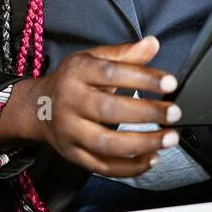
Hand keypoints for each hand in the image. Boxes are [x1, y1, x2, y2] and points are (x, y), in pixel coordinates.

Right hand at [0, 37, 181, 176]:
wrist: (38, 108)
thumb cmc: (71, 81)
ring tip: (168, 138)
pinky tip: (152, 158)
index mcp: (77, 73)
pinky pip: (103, 167)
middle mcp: (70, 102)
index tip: (170, 83)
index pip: (111, 74)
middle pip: (109, 110)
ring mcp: (70, 132)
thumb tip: (152, 44)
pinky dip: (130, 167)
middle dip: (147, 113)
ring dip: (142, 144)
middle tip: (174, 113)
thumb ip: (125, 54)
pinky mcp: (74, 155)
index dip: (143, 78)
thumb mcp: (93, 59)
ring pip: (106, 144)